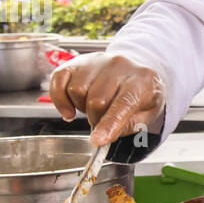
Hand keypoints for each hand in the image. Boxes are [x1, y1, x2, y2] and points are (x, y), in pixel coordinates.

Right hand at [49, 54, 165, 146]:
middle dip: (95, 119)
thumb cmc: (139, 96)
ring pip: (76, 91)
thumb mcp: (144, 115)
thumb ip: (126, 127)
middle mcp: (118, 66)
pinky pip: (58, 82)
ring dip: (81, 107)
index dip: (109, 124)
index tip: (97, 141)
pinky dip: (60, 100)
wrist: (135, 72)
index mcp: (141, 81)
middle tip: (101, 120)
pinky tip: (71, 107)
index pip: (123, 103)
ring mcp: (96, 61)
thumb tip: (102, 136)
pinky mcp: (76, 62)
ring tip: (92, 105)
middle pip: (96, 100)